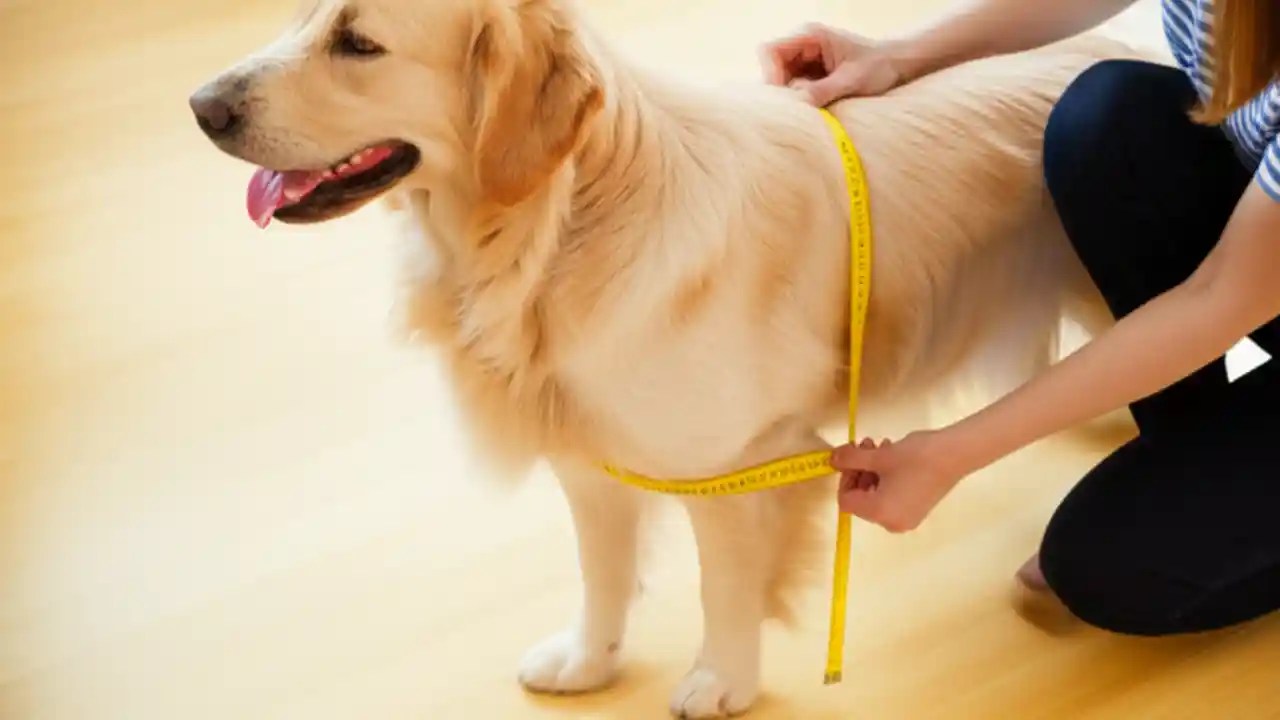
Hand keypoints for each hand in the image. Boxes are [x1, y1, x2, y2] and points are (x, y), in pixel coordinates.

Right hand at [758, 23, 904, 106]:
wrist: (897, 66)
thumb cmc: (879, 66)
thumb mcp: (852, 80)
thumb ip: (823, 91)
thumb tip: (797, 106)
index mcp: (810, 36)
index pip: (769, 51)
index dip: (769, 75)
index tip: (784, 99)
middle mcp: (801, 45)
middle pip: (770, 68)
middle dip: (779, 91)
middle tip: (796, 111)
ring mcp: (803, 60)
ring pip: (778, 82)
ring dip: (789, 99)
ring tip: (810, 110)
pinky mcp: (807, 75)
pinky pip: (790, 90)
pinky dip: (798, 102)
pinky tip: (814, 109)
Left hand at [831, 431, 965, 532]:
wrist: (956, 455)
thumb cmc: (915, 457)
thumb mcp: (877, 456)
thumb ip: (850, 459)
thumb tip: (831, 459)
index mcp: (879, 513)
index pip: (846, 501)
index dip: (844, 477)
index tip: (850, 456)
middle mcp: (892, 523)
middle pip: (861, 499)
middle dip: (859, 471)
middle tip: (865, 445)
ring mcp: (907, 518)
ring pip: (876, 496)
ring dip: (873, 471)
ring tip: (881, 446)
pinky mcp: (918, 510)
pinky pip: (892, 497)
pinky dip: (887, 479)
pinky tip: (893, 457)